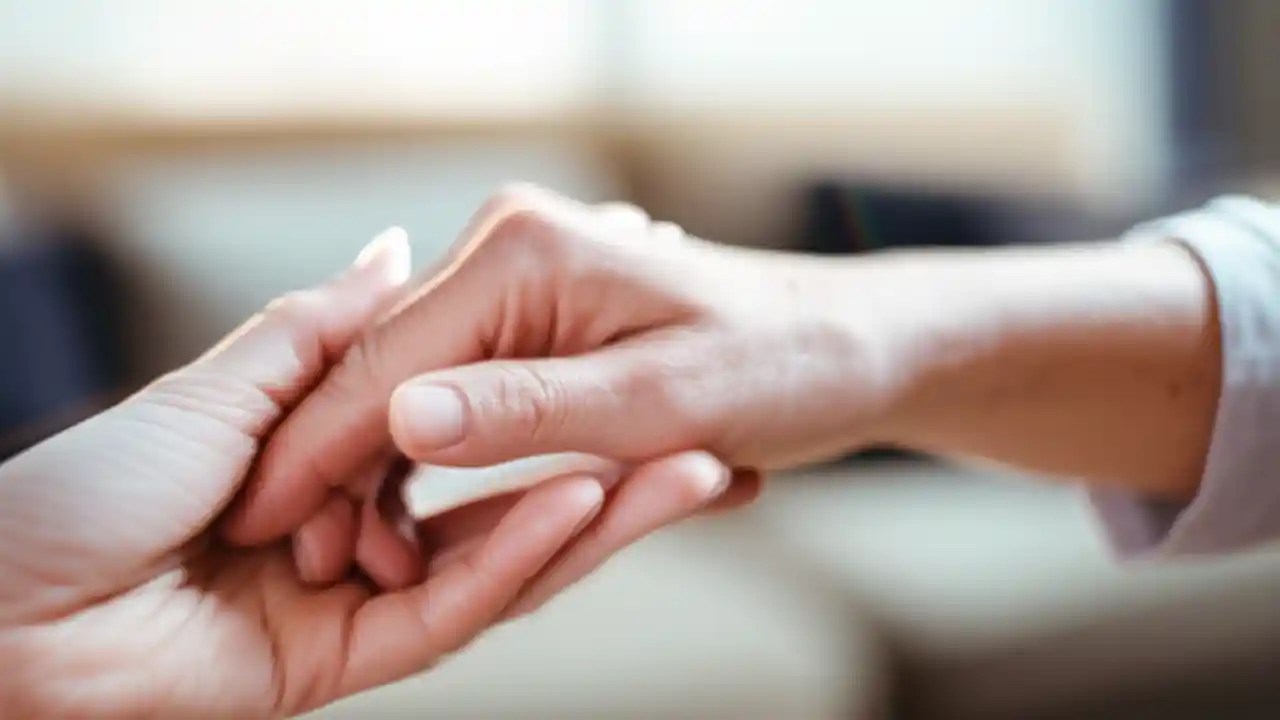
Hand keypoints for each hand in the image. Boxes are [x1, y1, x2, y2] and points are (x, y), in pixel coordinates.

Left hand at [0, 231, 633, 717]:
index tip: (633, 346)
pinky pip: (449, 609)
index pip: (471, 430)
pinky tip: (589, 500)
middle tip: (706, 423)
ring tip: (688, 464)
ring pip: (501, 563)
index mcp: (331, 468)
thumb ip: (327, 330)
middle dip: (613, 464)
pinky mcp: (343, 664)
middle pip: (508, 503)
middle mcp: (358, 537)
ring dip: (599, 513)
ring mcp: (357, 606)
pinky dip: (518, 552)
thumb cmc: (81, 492)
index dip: (553, 392)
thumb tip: (399, 250)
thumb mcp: (225, 386)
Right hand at [223, 185, 881, 565]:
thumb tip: (398, 421)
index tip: (262, 523)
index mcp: (521, 255)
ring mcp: (520, 284)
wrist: (848, 347)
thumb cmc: (780, 367)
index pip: (385, 362)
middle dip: (346, 466)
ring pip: (418, 385)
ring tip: (372, 553)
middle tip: (316, 562)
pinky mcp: (539, 320)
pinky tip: (429, 508)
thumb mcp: (659, 402)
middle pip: (387, 369)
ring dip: (392, 470)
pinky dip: (446, 453)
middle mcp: (506, 253)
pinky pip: (464, 388)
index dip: (321, 449)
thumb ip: (524, 410)